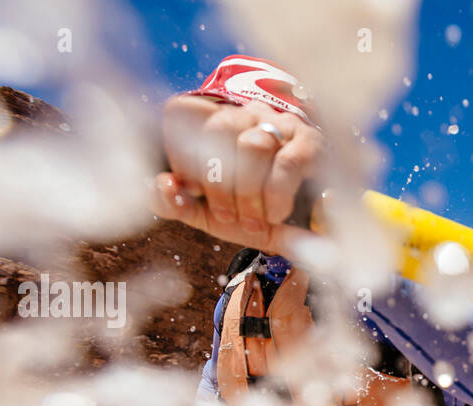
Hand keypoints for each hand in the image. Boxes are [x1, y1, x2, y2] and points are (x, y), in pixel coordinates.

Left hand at [153, 94, 321, 253]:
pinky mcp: (311, 143)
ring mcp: (281, 125)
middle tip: (227, 217)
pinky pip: (286, 163)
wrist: (308, 227)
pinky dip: (275, 195)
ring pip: (253, 146)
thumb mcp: (208, 212)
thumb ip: (175, 202)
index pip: (184, 111)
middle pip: (219, 129)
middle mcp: (247, 115)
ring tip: (253, 222)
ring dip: (247, 193)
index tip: (193, 192)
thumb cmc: (252, 212)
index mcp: (215, 123)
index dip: (181, 155)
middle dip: (217, 183)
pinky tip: (275, 214)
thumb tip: (161, 184)